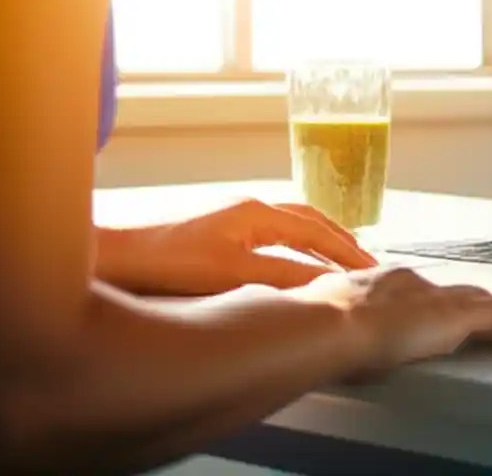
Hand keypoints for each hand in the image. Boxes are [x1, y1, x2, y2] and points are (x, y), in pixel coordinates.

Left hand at [96, 199, 377, 295]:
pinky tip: (296, 259)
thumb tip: (326, 283)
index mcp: (259, 214)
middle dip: (343, 241)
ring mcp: (235, 216)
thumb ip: (283, 276)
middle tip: (369, 262)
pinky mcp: (221, 230)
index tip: (375, 271)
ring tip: (342, 256)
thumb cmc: (168, 263)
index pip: (319, 234)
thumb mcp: (233, 273)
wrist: (117, 256)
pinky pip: (276, 231)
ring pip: (294, 223)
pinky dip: (299, 243)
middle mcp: (252, 208)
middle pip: (312, 220)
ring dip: (322, 239)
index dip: (349, 255)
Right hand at [297, 269, 491, 372]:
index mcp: (378, 282)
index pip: (417, 292)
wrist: (330, 323)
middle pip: (456, 294)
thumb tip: (304, 330)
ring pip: (483, 304)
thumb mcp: (316, 316)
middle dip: (475, 306)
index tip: (435, 313)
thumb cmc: (312, 324)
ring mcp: (436, 297)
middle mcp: (412, 282)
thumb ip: (320, 321)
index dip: (431, 302)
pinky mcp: (458, 316)